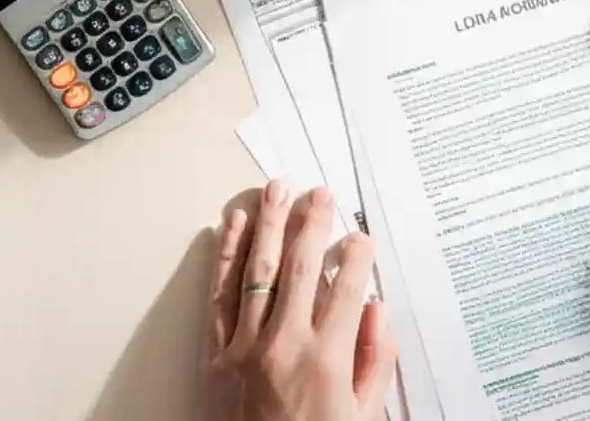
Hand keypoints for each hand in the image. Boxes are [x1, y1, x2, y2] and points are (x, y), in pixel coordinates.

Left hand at [199, 181, 397, 420]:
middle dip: (311, 223)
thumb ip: (375, 360)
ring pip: (256, 272)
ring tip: (276, 191)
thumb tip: (375, 310)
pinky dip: (225, 258)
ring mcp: (243, 348)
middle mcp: (283, 346)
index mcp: (326, 360)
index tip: (361, 236)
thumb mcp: (363, 416)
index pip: (346, 288)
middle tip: (320, 192)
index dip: (356, 256)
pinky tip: (232, 228)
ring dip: (268, 225)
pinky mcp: (214, 357)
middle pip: (299, 268)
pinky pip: (219, 296)